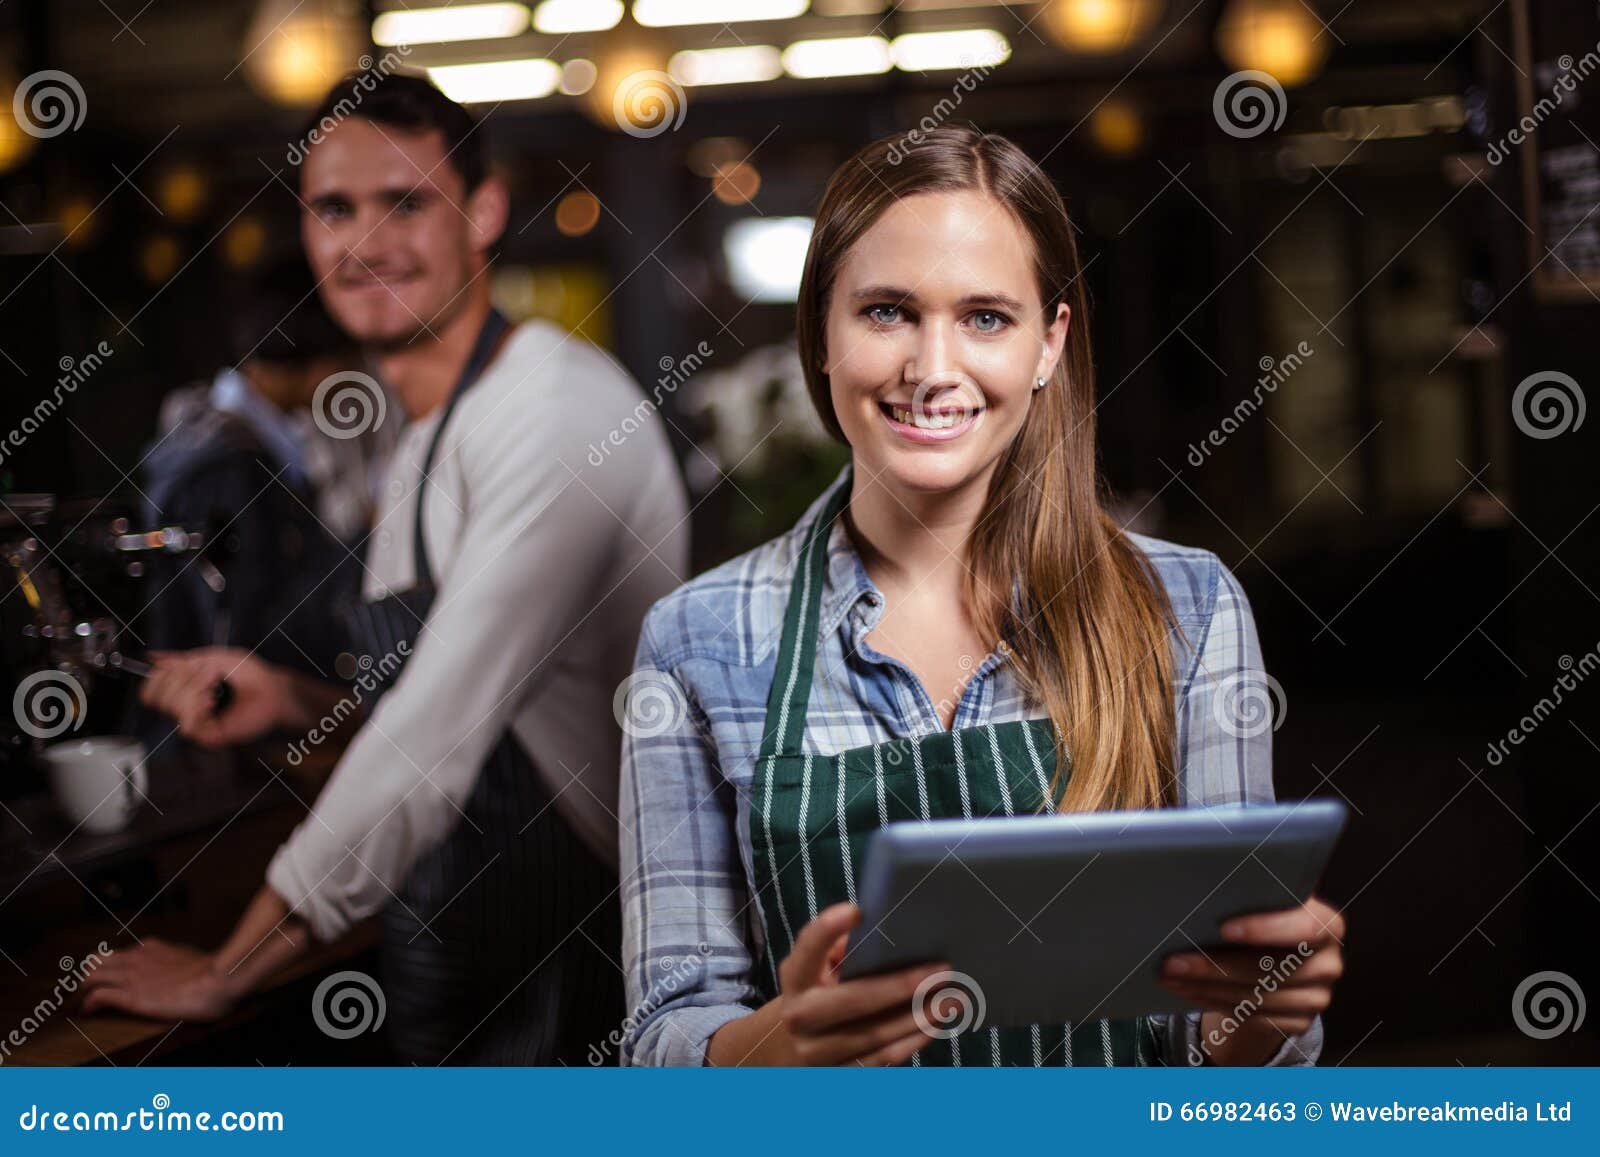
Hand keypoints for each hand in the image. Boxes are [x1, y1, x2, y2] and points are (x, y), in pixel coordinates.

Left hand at [78, 937, 241, 1021]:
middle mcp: (136, 958)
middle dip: (88, 976)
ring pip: (89, 976)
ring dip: (83, 990)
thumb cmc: (213, 972)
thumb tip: (181, 964)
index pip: (118, 954)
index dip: (109, 967)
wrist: (218, 978)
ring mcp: (132, 976)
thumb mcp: (191, 958)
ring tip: (83, 1003)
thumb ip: (178, 960)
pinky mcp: (131, 996)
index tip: (109, 979)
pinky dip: (88, 1004)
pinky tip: (89, 1012)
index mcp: (151, 948)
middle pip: (95, 961)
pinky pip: (98, 996)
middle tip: (89, 992)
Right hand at [139, 647, 287, 746]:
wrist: (274, 690)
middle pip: (153, 698)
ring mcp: (195, 725)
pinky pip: (186, 723)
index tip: (185, 665)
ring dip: (191, 689)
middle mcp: (185, 711)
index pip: (150, 692)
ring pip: (168, 707)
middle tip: (205, 676)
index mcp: (184, 694)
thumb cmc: (250, 675)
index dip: (159, 675)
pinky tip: (211, 700)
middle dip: (178, 679)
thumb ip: (182, 660)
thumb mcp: (213, 658)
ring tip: (212, 688)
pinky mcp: (207, 737)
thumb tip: (153, 658)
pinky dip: (197, 705)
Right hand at [772, 901, 945, 1065]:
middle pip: (852, 1000)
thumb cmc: (816, 992)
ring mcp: (817, 1052)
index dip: (828, 929)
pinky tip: (937, 1024)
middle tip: (942, 970)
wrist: (791, 1047)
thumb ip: (842, 949)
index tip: (856, 911)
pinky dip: (913, 1040)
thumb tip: (887, 934)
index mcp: (795, 978)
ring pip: (874, 1035)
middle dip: (901, 986)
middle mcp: (799, 1017)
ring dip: (919, 1017)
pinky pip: (882, 1058)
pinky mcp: (838, 1076)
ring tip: (953, 999)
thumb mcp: (817, 968)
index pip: (807, 949)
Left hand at [1158, 894, 1345, 1062]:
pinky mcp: (1299, 1022)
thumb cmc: (1264, 919)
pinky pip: (1252, 1017)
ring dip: (1206, 987)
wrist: (1276, 960)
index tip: (1224, 929)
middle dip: (1213, 966)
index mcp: (1327, 924)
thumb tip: (1198, 891)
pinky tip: (1188, 991)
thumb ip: (1251, 897)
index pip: (1305, 928)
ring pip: (1255, 998)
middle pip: (1269, 970)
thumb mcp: (1266, 902)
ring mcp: (1317, 997)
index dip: (1265, 929)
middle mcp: (1328, 964)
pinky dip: (1214, 1002)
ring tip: (1170, 976)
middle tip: (1173, 962)